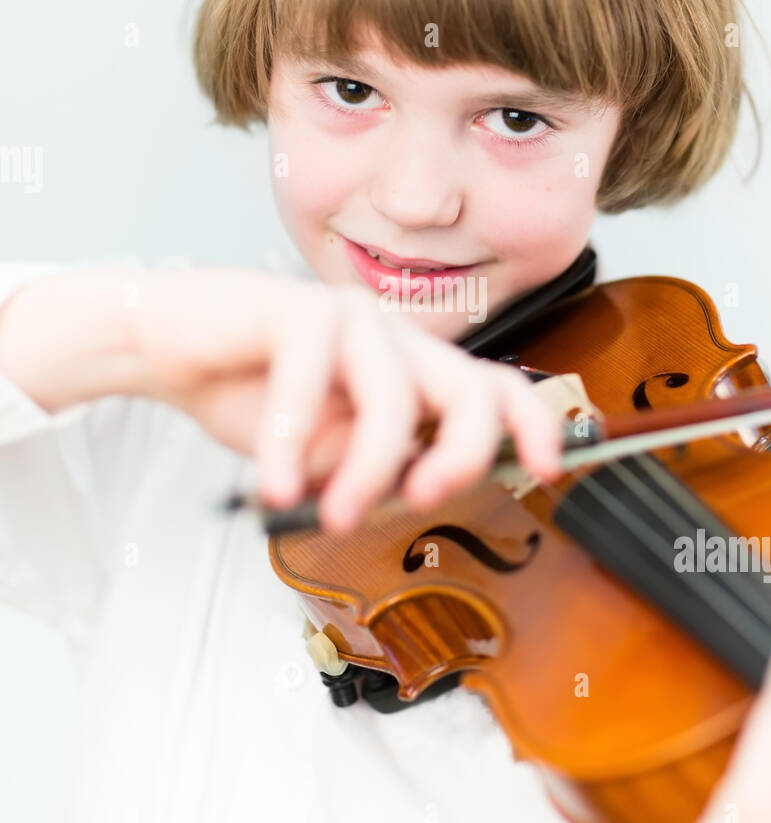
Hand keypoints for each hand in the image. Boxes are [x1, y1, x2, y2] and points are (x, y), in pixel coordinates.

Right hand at [133, 269, 565, 530]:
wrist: (171, 347)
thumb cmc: (254, 395)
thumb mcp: (328, 454)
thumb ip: (378, 467)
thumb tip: (414, 489)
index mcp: (414, 372)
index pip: (496, 390)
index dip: (533, 426)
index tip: (548, 472)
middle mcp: (397, 340)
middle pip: (469, 387)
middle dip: (463, 452)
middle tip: (426, 498)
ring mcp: (352, 318)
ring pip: (392, 392)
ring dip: (366, 467)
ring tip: (334, 514)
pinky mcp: (296, 308)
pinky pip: (312, 375)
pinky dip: (294, 439)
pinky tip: (278, 483)